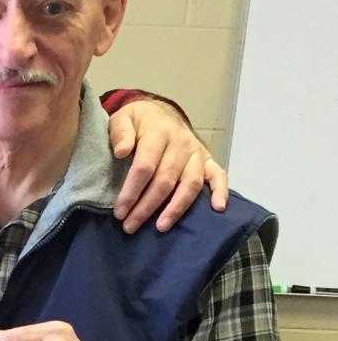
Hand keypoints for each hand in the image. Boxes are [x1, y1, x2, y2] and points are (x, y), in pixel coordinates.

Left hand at [107, 100, 228, 234]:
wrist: (159, 113)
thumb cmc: (138, 122)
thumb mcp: (122, 118)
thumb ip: (120, 132)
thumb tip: (121, 151)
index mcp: (158, 132)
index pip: (145, 166)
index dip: (132, 192)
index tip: (119, 212)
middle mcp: (181, 143)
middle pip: (165, 180)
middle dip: (146, 207)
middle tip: (130, 226)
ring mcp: (196, 152)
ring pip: (190, 183)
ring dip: (176, 208)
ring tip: (161, 227)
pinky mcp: (207, 160)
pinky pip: (218, 175)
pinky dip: (221, 191)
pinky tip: (217, 209)